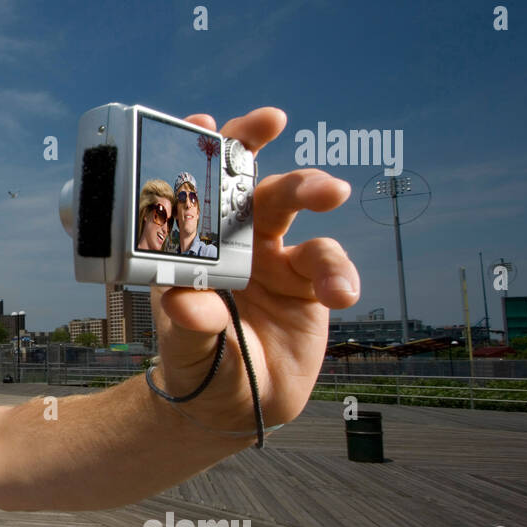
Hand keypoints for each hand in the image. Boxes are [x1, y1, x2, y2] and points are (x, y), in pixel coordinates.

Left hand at [151, 107, 359, 432]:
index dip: (194, 153)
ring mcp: (274, 256)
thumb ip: (189, 327)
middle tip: (270, 121)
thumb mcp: (187, 352)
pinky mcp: (310, 283)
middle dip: (254, 144)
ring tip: (330, 192)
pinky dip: (340, 274)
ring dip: (311, 188)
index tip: (201, 124)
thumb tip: (186, 302)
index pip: (189, 189)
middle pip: (243, 178)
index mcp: (193, 247)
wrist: (235, 405)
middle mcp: (232, 240)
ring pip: (293, 205)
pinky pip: (329, 265)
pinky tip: (340, 294)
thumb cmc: (198, 366)